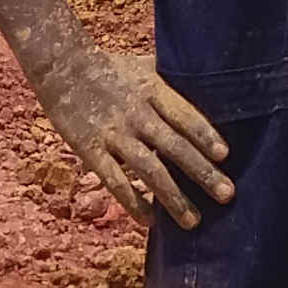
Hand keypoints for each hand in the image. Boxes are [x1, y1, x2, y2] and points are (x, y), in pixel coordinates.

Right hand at [35, 47, 233, 229]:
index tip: (225, 155)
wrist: (60, 66)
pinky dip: (133, 201)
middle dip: (201, 172)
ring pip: (148, 169)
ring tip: (193, 222)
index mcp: (152, 91)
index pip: (184, 115)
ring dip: (172, 197)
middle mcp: (136, 114)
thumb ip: (173, 79)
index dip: (205, 135)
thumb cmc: (110, 67)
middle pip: (173, 146)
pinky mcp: (90, 149)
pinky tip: (150, 221)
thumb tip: (209, 84)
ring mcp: (113, 133)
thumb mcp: (144, 65)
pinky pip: (114, 180)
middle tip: (227, 194)